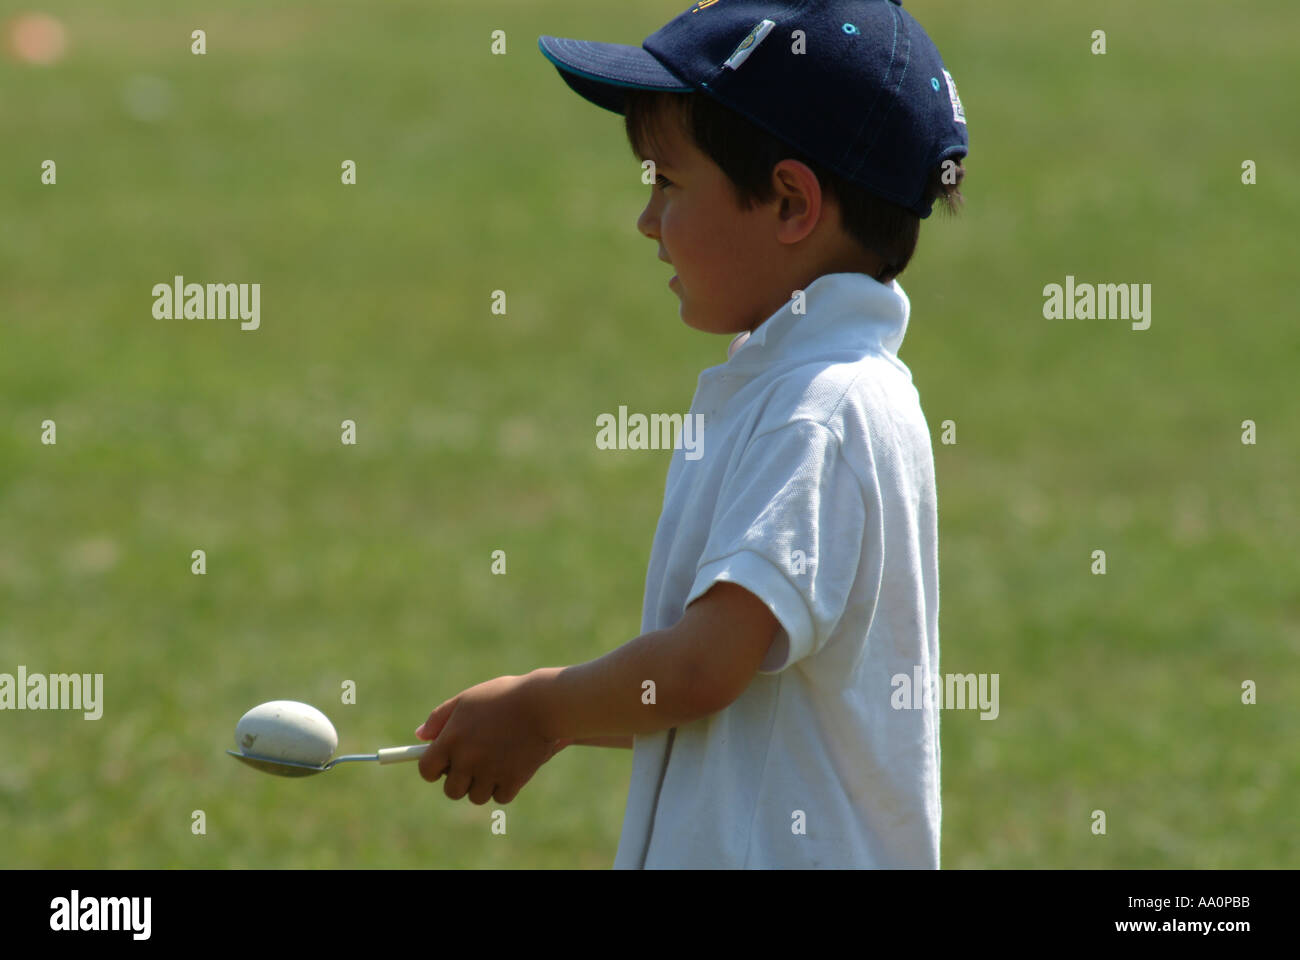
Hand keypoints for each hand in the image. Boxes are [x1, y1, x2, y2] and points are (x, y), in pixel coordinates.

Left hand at [414, 673, 566, 804]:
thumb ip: (440, 718)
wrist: (543, 702)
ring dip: (483, 784)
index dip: (434, 769)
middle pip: (451, 790)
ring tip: (496, 762)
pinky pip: (500, 797)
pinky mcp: (513, 780)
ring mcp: (490, 772)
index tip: (443, 765)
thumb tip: (420, 737)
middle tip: (474, 764)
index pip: (427, 770)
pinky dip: (505, 787)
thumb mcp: (467, 700)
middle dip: (460, 780)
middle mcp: (467, 759)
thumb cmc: (503, 696)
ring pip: (476, 796)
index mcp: (451, 739)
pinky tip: (512, 767)